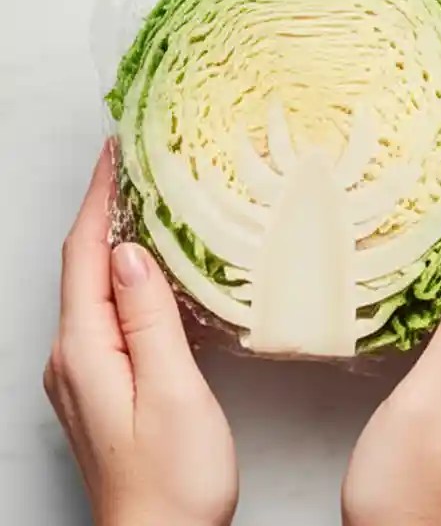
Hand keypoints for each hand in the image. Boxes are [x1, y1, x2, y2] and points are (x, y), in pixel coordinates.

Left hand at [44, 142, 238, 525]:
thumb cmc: (174, 480)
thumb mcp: (172, 391)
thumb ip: (149, 319)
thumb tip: (133, 255)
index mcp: (87, 352)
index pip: (84, 256)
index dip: (97, 200)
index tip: (113, 153)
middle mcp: (74, 360)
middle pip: (82, 267)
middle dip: (104, 211)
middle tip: (134, 166)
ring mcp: (85, 377)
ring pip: (95, 291)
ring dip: (115, 244)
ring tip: (146, 207)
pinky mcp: (104, 390)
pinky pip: (108, 318)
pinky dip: (125, 282)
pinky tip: (151, 277)